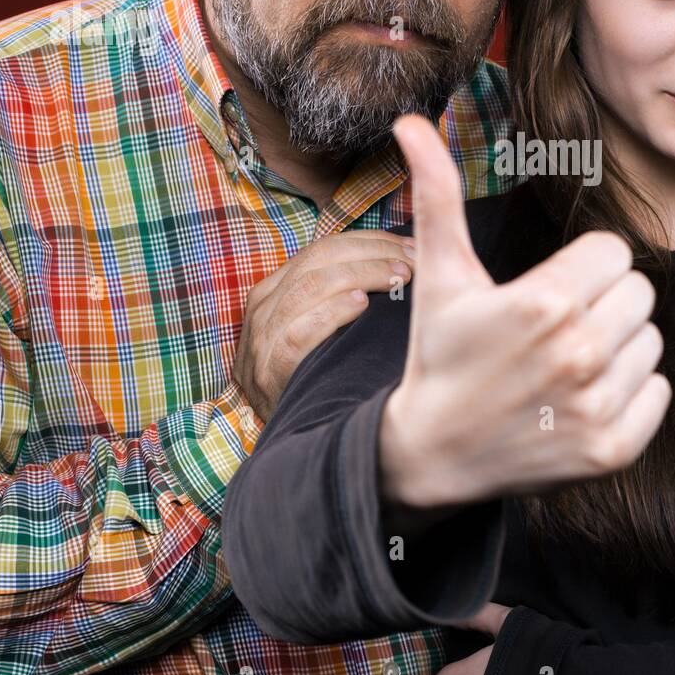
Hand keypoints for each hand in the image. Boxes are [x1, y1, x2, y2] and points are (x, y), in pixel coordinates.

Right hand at [232, 232, 414, 422]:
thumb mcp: (317, 324)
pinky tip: (361, 304)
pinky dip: (331, 312)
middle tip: (412, 261)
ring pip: (311, 286)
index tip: (409, 246)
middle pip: (319, 260)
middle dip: (372, 254)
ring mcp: (262, 337)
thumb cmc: (314, 372)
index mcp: (274, 288)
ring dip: (361, 275)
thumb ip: (338, 292)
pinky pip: (299, 330)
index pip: (323, 248)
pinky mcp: (269, 367)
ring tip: (398, 277)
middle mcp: (264, 306)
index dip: (369, 242)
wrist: (284, 433)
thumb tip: (398, 260)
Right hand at [378, 114, 671, 508]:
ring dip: (618, 349)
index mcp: (544, 301)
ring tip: (566, 366)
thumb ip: (438, 194)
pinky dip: (630, 395)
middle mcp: (578, 353)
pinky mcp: (614, 449)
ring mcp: (598, 406)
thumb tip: (410, 121)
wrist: (432, 455)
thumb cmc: (440, 355)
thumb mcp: (440, 274)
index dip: (582, 268)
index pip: (614, 252)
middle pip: (639, 293)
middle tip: (556, 329)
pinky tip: (581, 401)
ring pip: (651, 342)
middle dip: (603, 304)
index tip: (546, 292)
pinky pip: (659, 392)